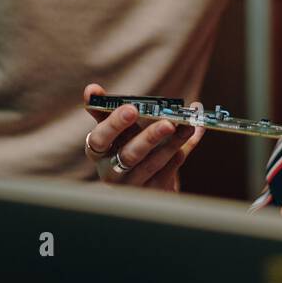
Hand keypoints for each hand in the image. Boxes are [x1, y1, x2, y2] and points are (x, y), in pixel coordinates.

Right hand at [82, 84, 204, 190]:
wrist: (141, 182)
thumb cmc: (125, 147)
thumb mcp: (115, 130)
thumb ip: (105, 109)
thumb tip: (91, 89)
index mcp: (98, 152)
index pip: (100, 139)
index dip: (114, 124)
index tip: (131, 108)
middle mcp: (111, 172)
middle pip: (129, 155)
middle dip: (150, 138)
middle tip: (168, 123)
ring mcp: (132, 185)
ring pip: (153, 164)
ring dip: (172, 144)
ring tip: (188, 125)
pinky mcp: (152, 192)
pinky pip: (167, 173)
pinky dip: (179, 153)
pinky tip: (190, 136)